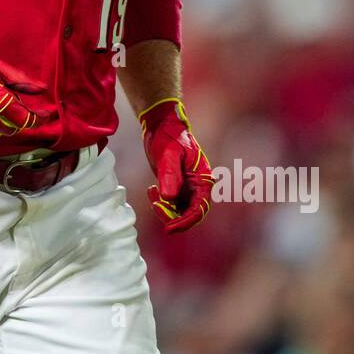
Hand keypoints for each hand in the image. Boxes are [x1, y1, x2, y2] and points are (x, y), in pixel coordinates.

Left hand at [140, 98, 214, 233]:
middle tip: (155, 204)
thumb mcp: (167, 155)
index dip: (185, 222)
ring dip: (165, 210)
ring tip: (152, 192)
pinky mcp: (177, 186)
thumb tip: (169, 198)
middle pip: (189, 214)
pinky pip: (171, 204)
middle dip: (172, 216)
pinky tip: (151, 190)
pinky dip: (161, 203)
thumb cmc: (168, 136)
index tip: (169, 228)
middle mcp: (198, 186)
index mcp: (203, 179)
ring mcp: (188, 188)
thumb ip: (170, 175)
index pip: (199, 209)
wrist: (162, 125)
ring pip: (179, 211)